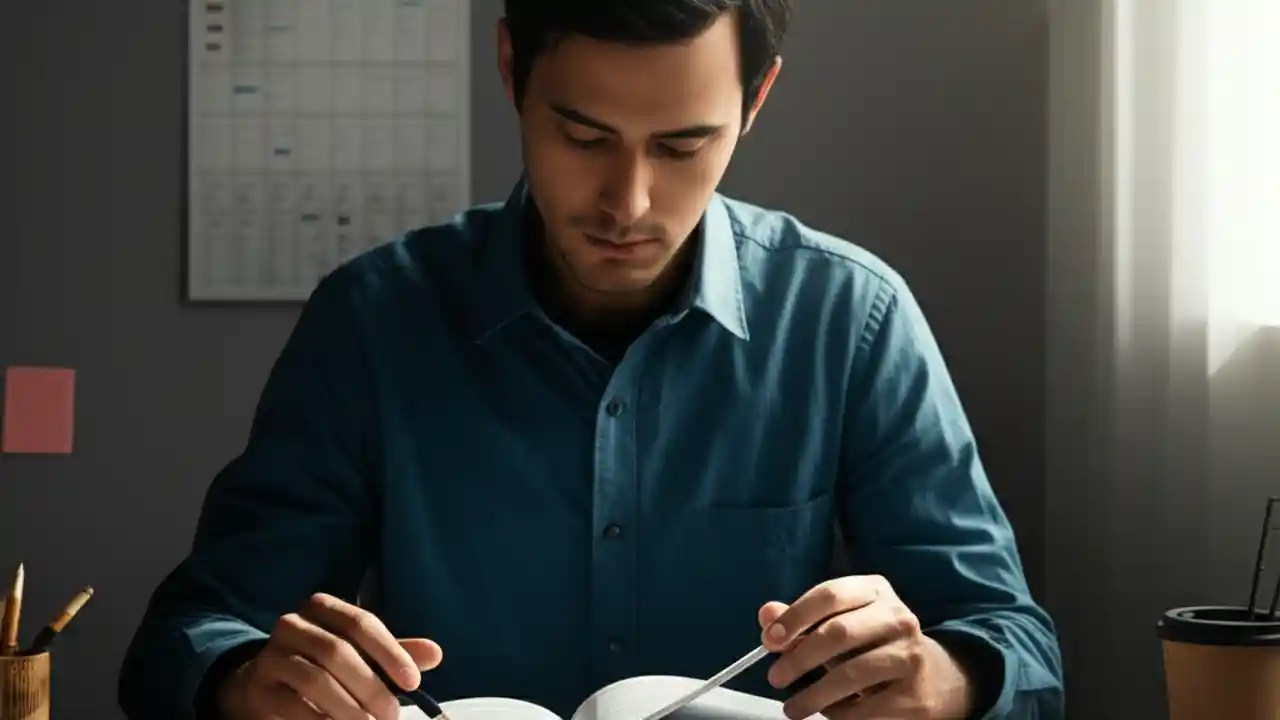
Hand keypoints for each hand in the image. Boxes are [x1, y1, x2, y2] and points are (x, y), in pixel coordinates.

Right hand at [219, 592, 442, 719]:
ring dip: (348, 708)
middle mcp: (293, 624)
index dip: (390, 652)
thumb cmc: (323, 667)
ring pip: (315, 678)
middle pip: (338, 651)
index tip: (414, 683)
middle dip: (371, 687)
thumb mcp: (360, 655)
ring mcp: (271, 655)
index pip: (361, 623)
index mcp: (322, 607)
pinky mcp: (259, 687)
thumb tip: (435, 653)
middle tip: (392, 716)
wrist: (263, 685)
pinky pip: (292, 704)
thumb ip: (394, 654)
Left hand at [759, 576, 973, 718]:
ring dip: (813, 695)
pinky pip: (866, 709)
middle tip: (775, 677)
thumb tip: (767, 616)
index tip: (769, 640)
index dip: (795, 616)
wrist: (933, 676)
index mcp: (875, 590)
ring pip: (851, 674)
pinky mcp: (914, 695)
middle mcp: (898, 618)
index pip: (830, 594)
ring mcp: (910, 656)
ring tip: (792, 707)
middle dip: (799, 658)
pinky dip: (839, 714)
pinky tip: (828, 712)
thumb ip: (801, 618)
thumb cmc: (872, 644)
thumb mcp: (840, 621)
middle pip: (838, 633)